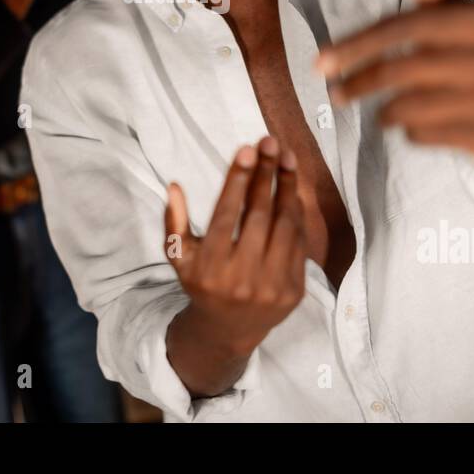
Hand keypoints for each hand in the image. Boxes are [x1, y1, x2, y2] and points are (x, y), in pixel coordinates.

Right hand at [164, 136, 307, 356]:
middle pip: (259, 214)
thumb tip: (174, 186)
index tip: (247, 149)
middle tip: (271, 143)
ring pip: (284, 225)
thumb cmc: (202, 284)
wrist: (229, 330)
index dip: (238, 179)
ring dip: (288, 187)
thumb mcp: (179, 258)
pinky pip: (298, 243)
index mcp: (210, 267)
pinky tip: (294, 190)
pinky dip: (297, 214)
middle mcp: (241, 277)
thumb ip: (174, 223)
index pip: (227, 214)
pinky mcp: (293, 291)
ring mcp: (271, 286)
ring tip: (287, 158)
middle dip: (266, 174)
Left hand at [316, 0, 473, 167]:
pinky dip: (410, 130)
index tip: (321, 62)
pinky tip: (421, 122)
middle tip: (336, 93)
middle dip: (358, 83)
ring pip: (406, 108)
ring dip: (386, 111)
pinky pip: (422, 135)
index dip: (359, 44)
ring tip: (387, 109)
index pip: (405, 28)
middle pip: (399, 72)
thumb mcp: (461, 15)